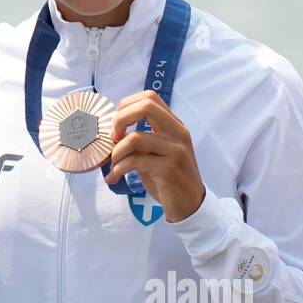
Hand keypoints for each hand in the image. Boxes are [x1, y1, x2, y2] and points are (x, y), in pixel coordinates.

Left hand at [103, 89, 205, 222]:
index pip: (150, 97)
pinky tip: (114, 178)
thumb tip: (112, 129)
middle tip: (112, 139)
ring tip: (113, 165)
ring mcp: (176, 150)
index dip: (126, 106)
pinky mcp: (169, 169)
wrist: (190, 205)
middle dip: (120, 119)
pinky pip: (135, 161)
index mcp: (175, 126)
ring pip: (135, 138)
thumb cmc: (168, 178)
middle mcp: (178, 133)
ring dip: (116, 152)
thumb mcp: (157, 153)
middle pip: (146, 107)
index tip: (117, 126)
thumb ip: (142, 138)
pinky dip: (118, 169)